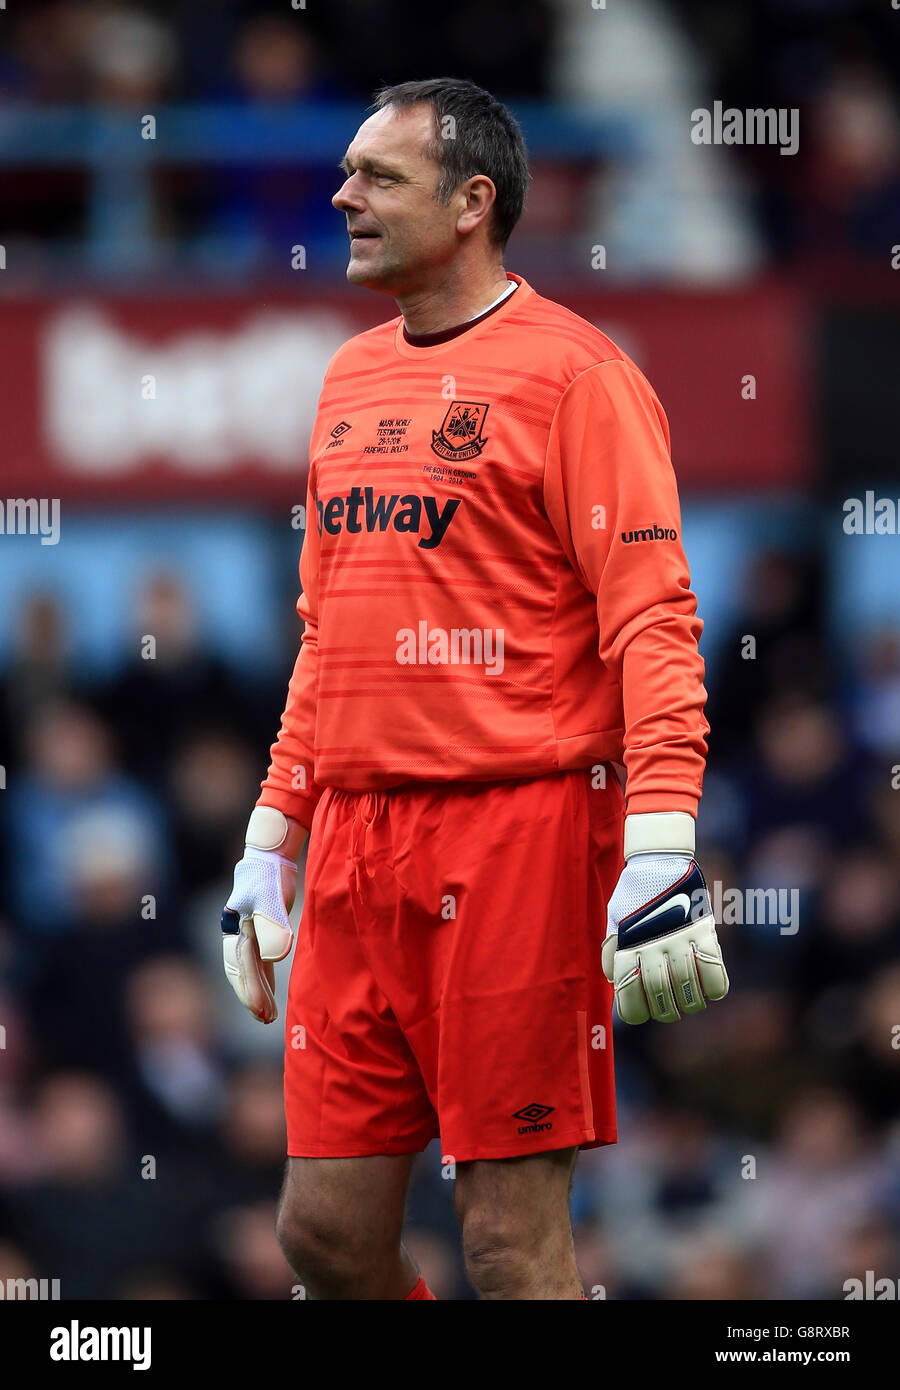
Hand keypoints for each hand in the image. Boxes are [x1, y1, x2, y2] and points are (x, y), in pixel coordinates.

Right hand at [221, 807, 307, 1023]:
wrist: (268, 856)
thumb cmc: (269, 876)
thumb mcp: (271, 897)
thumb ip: (273, 924)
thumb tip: (275, 958)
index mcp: (236, 928)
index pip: (243, 965)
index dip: (251, 989)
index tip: (262, 1011)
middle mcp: (236, 933)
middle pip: (241, 971)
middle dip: (251, 996)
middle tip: (266, 1019)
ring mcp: (246, 933)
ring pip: (248, 969)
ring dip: (257, 992)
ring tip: (269, 1017)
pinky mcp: (259, 932)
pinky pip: (257, 963)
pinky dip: (262, 980)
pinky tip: (270, 997)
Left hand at [602, 854, 727, 1023]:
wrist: (660, 861)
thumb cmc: (636, 895)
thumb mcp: (615, 921)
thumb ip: (613, 951)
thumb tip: (613, 979)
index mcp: (628, 948)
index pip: (630, 999)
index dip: (637, 1012)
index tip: (643, 1011)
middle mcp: (652, 947)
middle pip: (661, 998)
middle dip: (666, 1011)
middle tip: (671, 1008)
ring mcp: (679, 940)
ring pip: (688, 991)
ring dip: (691, 1003)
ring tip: (691, 1001)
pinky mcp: (703, 932)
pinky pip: (715, 974)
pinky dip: (715, 988)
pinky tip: (711, 987)